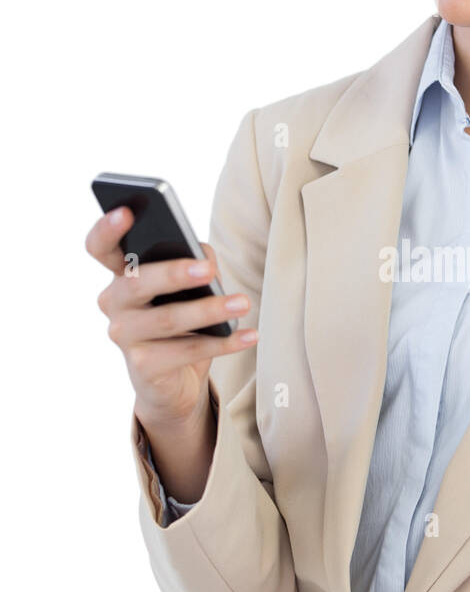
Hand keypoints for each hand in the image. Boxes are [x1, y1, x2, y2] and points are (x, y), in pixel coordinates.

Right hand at [86, 205, 257, 425]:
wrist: (173, 380)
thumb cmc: (181, 320)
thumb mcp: (188, 286)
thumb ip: (194, 261)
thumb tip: (206, 258)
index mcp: (120, 274)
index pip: (100, 247)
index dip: (107, 229)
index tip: (126, 211)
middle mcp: (114, 303)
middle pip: (137, 282)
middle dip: (174, 274)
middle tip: (208, 269)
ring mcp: (124, 336)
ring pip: (168, 319)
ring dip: (210, 310)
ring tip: (242, 303)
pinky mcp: (143, 366)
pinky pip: (187, 351)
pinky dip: (223, 343)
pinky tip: (248, 335)